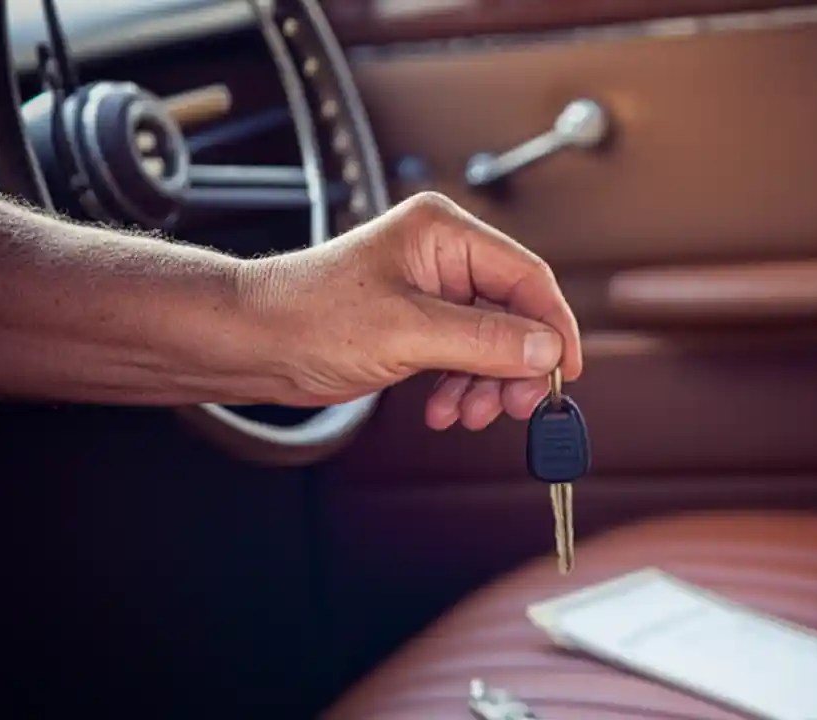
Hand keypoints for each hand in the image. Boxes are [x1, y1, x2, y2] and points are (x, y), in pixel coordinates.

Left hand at [241, 192, 582, 429]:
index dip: (553, 326)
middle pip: (513, 313)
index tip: (566, 371)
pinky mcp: (416, 324)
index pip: (526, 276)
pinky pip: (462, 356)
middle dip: (516, 365)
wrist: (250, 342)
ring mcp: (430, 291)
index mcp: (444, 233)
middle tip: (514, 406)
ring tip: (469, 414)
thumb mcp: (408, 331)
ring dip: (487, 383)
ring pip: (490, 342)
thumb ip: (485, 340)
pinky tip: (444, 410)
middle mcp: (443, 256)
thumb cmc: (308, 316)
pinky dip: (461, 386)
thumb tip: (547, 350)